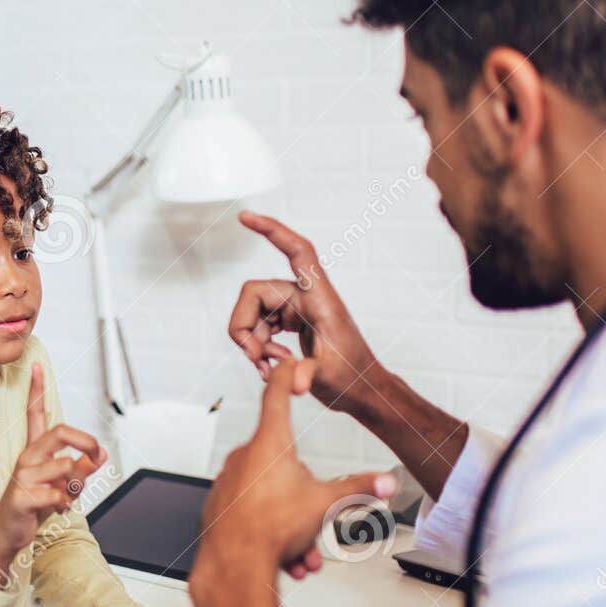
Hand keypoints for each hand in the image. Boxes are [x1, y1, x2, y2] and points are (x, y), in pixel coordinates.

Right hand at [0, 363, 106, 572]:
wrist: (7, 533)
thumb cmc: (33, 506)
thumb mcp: (63, 487)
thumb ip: (81, 471)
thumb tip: (101, 456)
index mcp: (35, 451)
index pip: (35, 414)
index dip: (36, 390)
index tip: (37, 367)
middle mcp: (27, 457)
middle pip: (60, 432)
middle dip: (86, 442)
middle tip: (98, 455)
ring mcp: (23, 475)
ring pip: (65, 466)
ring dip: (76, 485)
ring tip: (67, 497)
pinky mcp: (22, 495)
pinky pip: (57, 494)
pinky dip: (65, 503)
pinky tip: (57, 509)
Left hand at [204, 358, 396, 566]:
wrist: (234, 566)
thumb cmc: (270, 529)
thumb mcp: (325, 503)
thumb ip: (359, 489)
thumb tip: (386, 482)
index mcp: (269, 443)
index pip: (277, 394)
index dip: (287, 376)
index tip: (290, 365)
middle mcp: (244, 456)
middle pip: (286, 465)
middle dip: (307, 499)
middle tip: (316, 524)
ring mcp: (228, 480)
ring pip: (272, 496)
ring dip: (293, 525)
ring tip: (301, 552)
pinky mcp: (219, 505)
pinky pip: (253, 512)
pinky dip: (272, 533)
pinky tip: (285, 558)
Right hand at [229, 212, 388, 417]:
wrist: (361, 389)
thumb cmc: (353, 377)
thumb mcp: (329, 377)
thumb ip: (308, 375)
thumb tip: (293, 383)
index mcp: (319, 298)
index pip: (297, 251)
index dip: (272, 230)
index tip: (245, 217)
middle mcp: (305, 297)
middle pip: (255, 293)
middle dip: (244, 327)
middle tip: (257, 358)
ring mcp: (295, 308)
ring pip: (252, 312)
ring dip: (252, 341)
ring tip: (269, 367)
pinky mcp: (289, 321)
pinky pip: (258, 324)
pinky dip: (257, 346)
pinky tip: (270, 365)